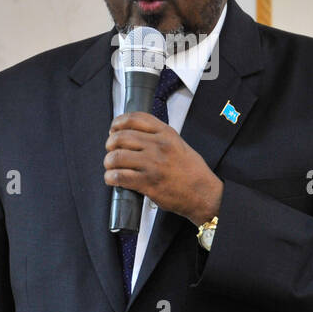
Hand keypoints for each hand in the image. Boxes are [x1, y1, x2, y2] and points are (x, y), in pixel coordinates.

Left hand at [105, 112, 222, 225]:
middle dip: (110, 143)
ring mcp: (153, 164)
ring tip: (111, 166)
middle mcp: (158, 146)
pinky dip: (111, 177)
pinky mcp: (148, 183)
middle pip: (121, 137)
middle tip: (110, 150)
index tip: (114, 129)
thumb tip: (135, 135)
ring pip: (117, 157)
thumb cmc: (192, 171)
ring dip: (108, 162)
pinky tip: (113, 179)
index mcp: (166, 134)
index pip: (135, 118)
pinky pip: (120, 176)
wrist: (203, 193)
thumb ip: (159, 137)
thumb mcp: (179, 144)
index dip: (118, 122)